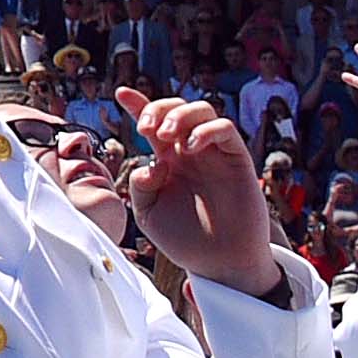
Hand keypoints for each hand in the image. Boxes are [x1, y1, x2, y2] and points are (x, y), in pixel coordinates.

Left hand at [117, 90, 288, 297]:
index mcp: (167, 159)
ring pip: (202, 109)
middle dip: (157, 108)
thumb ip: (140, 188)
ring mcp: (214, 153)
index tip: (120, 93)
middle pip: (176, 108)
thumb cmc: (184, 239)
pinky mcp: (237, 160)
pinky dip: (206, 129)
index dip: (137, 104)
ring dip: (180, 114)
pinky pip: (225, 128)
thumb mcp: (148, 215)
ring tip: (167, 136)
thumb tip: (151, 165)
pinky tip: (189, 147)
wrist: (218, 264)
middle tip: (145, 128)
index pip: (153, 123)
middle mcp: (190, 151)